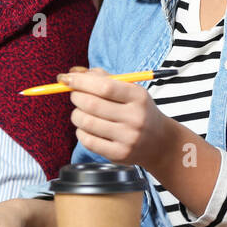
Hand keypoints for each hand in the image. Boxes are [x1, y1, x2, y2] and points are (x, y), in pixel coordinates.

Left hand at [60, 66, 174, 166]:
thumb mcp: (129, 90)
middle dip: (76, 97)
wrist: (159, 142)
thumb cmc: (138, 110)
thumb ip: (102, 78)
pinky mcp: (119, 154)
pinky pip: (88, 141)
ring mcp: (127, 138)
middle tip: (74, 95)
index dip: (81, 81)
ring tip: (80, 112)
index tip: (66, 78)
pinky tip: (86, 127)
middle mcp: (135, 118)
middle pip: (92, 105)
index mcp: (138, 97)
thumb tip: (72, 72)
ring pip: (87, 123)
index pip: (105, 86)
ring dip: (76, 114)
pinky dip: (80, 131)